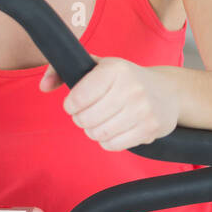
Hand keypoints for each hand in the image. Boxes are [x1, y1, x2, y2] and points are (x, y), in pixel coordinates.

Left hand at [38, 55, 178, 150]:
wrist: (168, 91)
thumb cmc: (124, 79)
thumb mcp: (97, 66)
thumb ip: (63, 71)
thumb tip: (43, 86)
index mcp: (115, 69)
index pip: (77, 99)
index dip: (71, 106)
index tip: (76, 103)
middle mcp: (131, 88)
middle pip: (85, 120)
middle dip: (82, 120)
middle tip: (89, 114)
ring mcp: (142, 109)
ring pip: (98, 134)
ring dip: (94, 131)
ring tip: (102, 121)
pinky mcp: (150, 129)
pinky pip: (113, 145)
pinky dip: (108, 141)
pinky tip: (115, 129)